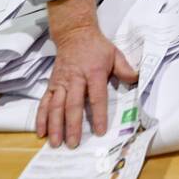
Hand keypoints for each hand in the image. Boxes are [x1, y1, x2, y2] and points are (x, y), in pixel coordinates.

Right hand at [37, 26, 137, 147]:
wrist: (74, 34)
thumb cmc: (97, 47)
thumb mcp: (115, 54)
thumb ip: (125, 69)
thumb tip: (137, 80)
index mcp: (93, 72)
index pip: (97, 97)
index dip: (98, 115)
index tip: (100, 131)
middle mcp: (75, 79)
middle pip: (73, 105)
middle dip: (72, 125)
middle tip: (73, 143)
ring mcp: (61, 83)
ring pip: (56, 106)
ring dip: (55, 126)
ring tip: (56, 143)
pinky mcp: (51, 84)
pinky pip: (44, 102)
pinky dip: (41, 118)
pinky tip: (41, 132)